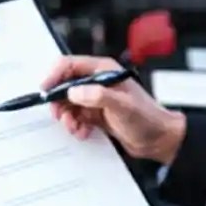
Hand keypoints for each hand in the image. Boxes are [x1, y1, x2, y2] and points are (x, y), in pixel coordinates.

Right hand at [41, 55, 186, 164]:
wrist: (160, 140)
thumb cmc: (147, 118)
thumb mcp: (122, 106)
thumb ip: (97, 96)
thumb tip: (73, 92)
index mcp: (103, 71)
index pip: (70, 65)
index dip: (54, 75)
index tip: (45, 90)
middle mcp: (98, 82)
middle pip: (65, 85)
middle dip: (59, 101)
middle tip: (59, 115)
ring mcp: (97, 99)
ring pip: (69, 103)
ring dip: (67, 116)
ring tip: (74, 127)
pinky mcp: (97, 114)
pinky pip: (77, 117)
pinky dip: (75, 125)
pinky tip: (83, 132)